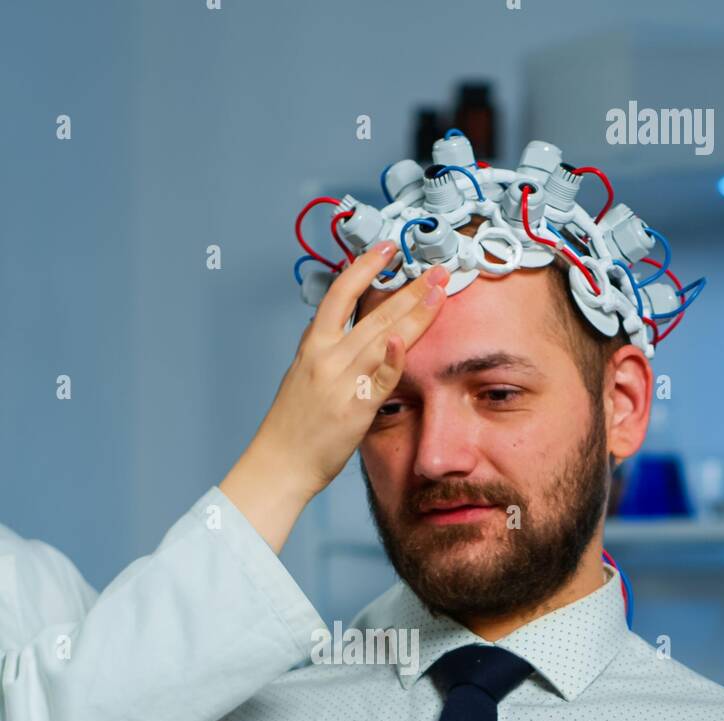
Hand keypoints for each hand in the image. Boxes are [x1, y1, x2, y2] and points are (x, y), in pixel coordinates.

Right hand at [219, 244, 449, 551]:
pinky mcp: (355, 408)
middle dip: (410, 289)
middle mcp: (326, 357)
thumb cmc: (292, 426)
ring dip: (416, 312)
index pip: (341, 294)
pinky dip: (392, 359)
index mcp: (312, 346)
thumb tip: (334, 328)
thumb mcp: (300, 375)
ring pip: (383, 337)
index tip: (387, 249)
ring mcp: (341, 381)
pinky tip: (405, 340)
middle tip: (437, 271)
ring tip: (440, 292)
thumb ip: (320, 350)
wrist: (280, 463)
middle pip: (374, 313)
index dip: (365, 267)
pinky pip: (379, 378)